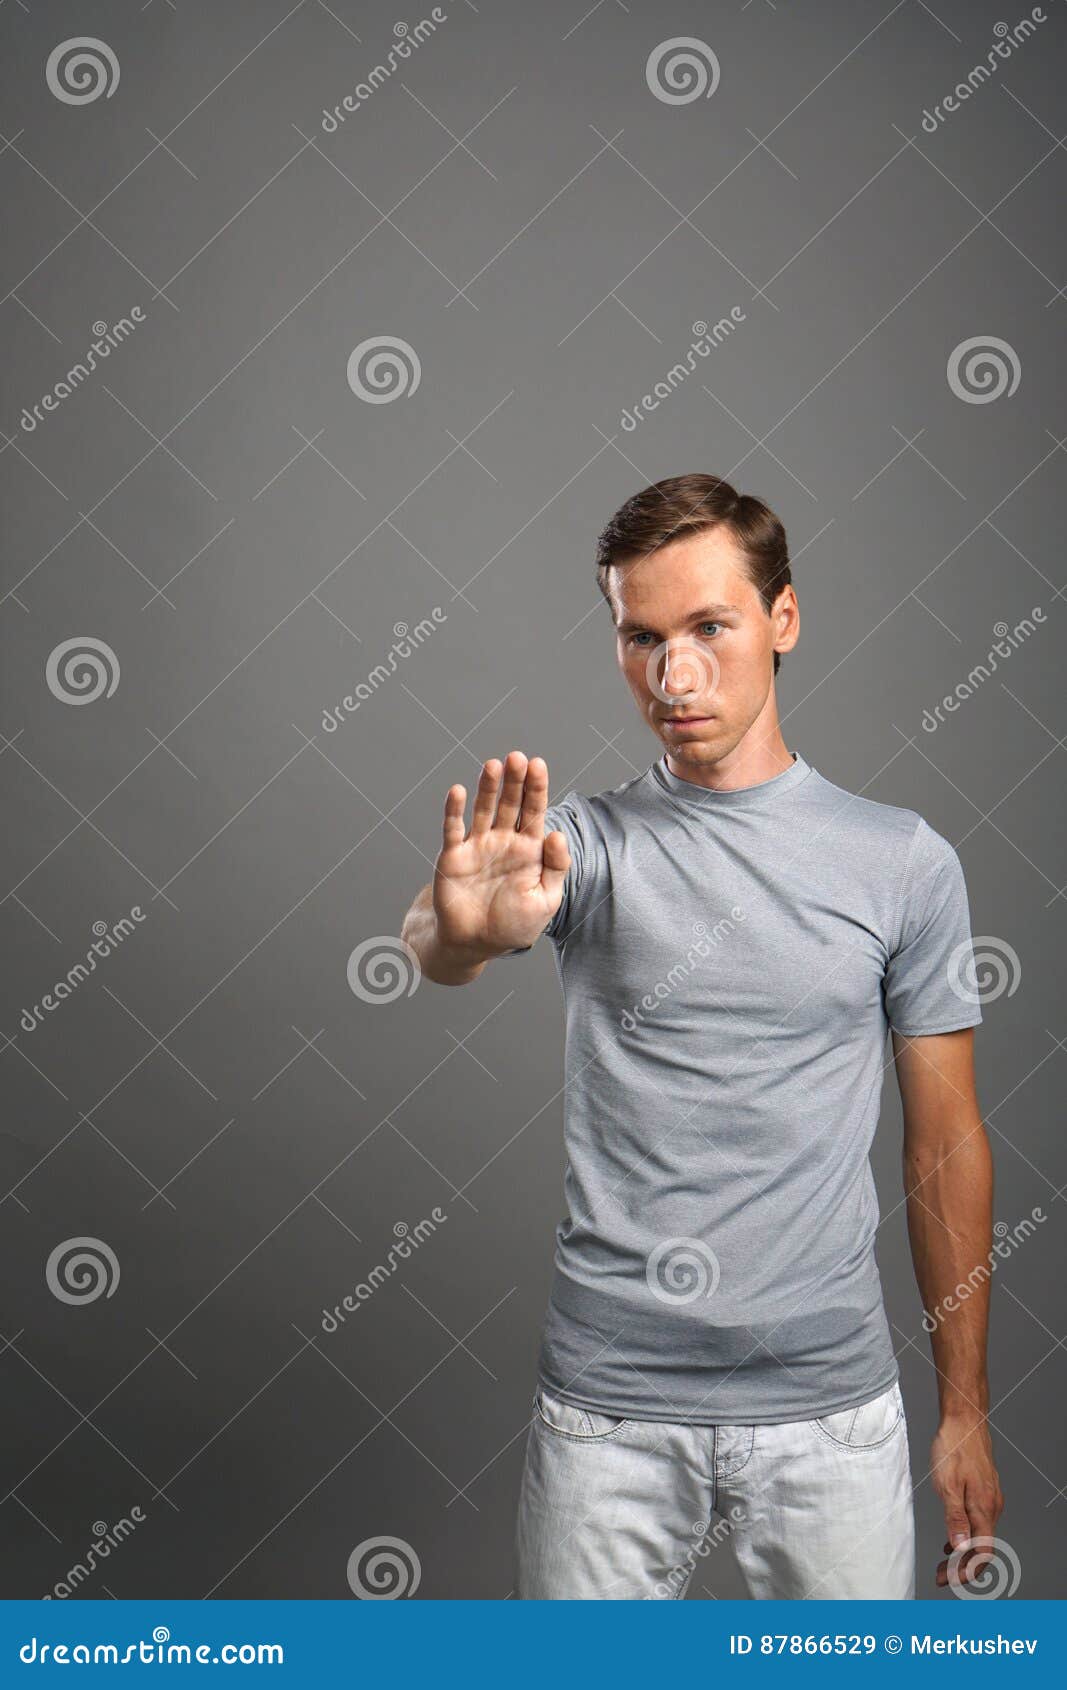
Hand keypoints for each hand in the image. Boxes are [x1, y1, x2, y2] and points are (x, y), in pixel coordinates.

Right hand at [433, 752, 570, 957]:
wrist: (473, 943)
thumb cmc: (512, 925)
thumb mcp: (545, 900)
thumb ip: (555, 867)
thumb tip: (557, 833)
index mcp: (528, 849)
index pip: (534, 811)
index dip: (537, 788)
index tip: (538, 765)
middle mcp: (503, 841)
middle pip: (510, 803)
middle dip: (515, 780)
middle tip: (517, 757)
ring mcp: (477, 846)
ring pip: (484, 809)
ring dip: (488, 787)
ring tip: (493, 765)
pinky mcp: (453, 855)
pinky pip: (453, 829)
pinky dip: (455, 810)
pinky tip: (459, 791)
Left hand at [931, 1413, 1003, 1588]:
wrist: (964, 1420)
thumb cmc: (954, 1447)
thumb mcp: (947, 1484)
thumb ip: (955, 1518)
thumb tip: (960, 1548)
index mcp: (984, 1508)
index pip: (983, 1553)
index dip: (968, 1572)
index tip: (950, 1581)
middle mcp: (992, 1507)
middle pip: (982, 1548)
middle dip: (962, 1568)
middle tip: (941, 1577)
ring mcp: (989, 1499)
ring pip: (980, 1536)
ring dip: (963, 1554)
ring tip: (943, 1564)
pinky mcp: (984, 1491)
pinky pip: (978, 1523)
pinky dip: (965, 1537)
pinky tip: (952, 1543)